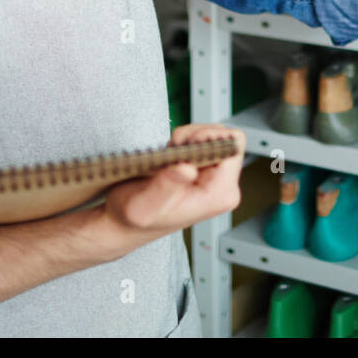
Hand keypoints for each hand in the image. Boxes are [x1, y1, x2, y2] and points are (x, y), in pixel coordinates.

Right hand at [102, 124, 244, 234]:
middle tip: (172, 153)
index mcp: (219, 195)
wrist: (124, 223)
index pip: (233, 146)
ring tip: (169, 157)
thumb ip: (166, 187)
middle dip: (195, 137)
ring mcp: (215, 177)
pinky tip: (169, 158)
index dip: (207, 138)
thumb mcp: (143, 207)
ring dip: (187, 138)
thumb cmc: (132, 220)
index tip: (183, 147)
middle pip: (224, 137)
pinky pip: (202, 139)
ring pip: (213, 135)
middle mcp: (223, 186)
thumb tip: (188, 169)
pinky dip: (183, 141)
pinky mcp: (204, 169)